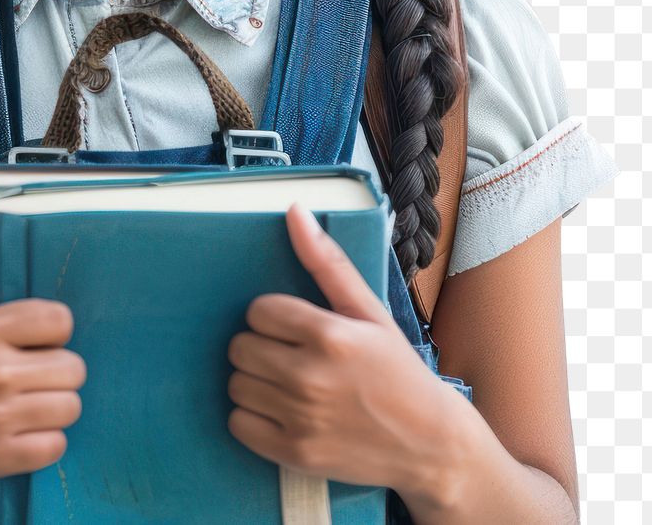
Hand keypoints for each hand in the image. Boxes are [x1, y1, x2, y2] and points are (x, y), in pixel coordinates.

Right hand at [0, 272, 85, 484]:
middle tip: (33, 373)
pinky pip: (55, 446)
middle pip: (73, 368)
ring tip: (29, 401)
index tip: (40, 339)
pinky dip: (45, 440)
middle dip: (58, 369)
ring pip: (69, 407)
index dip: (55, 330)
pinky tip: (24, 429)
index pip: (60, 320)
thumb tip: (25, 254)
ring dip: (55, 405)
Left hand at [226, 202, 456, 496]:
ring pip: (236, 384)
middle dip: (261, 346)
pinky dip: (252, 417)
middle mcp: (310, 376)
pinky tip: (280, 411)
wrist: (430, 443)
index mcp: (329, 334)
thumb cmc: (397, 369)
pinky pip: (239, 424)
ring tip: (286, 383)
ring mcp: (301, 419)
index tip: (293, 327)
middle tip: (289, 355)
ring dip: (255, 381)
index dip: (272, 317)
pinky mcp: (294, 454)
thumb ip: (326, 261)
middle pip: (240, 347)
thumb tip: (294, 211)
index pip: (258, 310)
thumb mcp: (368, 310)